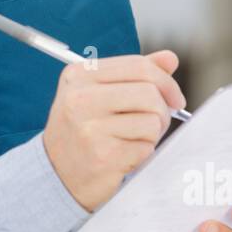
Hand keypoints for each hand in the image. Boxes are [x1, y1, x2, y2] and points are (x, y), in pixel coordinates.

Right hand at [43, 51, 185, 211]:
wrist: (57, 173)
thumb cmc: (81, 130)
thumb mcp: (97, 93)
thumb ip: (134, 74)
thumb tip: (170, 58)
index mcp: (79, 75)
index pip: (138, 66)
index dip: (165, 81)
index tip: (174, 97)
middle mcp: (80, 98)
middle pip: (149, 92)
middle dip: (162, 110)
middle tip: (154, 123)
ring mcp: (90, 128)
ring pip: (153, 121)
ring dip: (152, 134)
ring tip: (132, 139)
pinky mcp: (103, 156)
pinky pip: (147, 147)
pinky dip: (142, 153)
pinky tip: (124, 155)